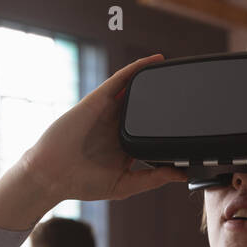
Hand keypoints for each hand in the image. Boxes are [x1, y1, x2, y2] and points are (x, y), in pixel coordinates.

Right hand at [19, 53, 187, 202]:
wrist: (52, 173)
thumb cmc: (82, 182)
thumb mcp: (124, 185)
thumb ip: (152, 179)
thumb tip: (181, 175)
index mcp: (126, 146)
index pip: (153, 130)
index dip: (171, 123)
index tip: (194, 120)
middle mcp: (118, 126)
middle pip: (147, 107)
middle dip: (166, 97)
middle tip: (191, 90)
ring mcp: (109, 111)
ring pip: (137, 90)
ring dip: (155, 78)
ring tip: (178, 69)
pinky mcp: (100, 100)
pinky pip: (122, 79)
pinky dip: (138, 69)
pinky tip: (155, 61)